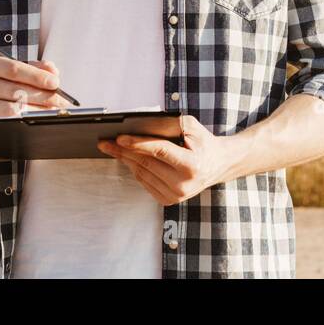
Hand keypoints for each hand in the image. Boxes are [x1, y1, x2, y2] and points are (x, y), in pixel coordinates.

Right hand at [0, 54, 64, 116]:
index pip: (15, 70)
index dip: (36, 76)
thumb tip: (53, 71)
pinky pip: (9, 122)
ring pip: (14, 110)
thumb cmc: (8, 83)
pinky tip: (39, 118)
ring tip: (53, 110)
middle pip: (17, 92)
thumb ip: (38, 68)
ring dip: (38, 111)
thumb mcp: (22, 70)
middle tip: (61, 101)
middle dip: (44, 97)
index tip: (55, 82)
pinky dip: (27, 120)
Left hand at [97, 115, 236, 205]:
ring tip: (114, 148)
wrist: (217, 165)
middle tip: (106, 142)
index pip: (160, 152)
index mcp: (192, 164)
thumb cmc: (203, 143)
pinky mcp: (169, 200)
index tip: (120, 138)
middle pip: (146, 163)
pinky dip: (135, 169)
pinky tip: (130, 159)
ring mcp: (176, 195)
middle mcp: (184, 184)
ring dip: (126, 160)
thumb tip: (141, 126)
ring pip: (142, 174)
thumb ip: (168, 124)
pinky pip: (144, 182)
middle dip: (124, 151)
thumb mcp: (191, 127)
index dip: (138, 144)